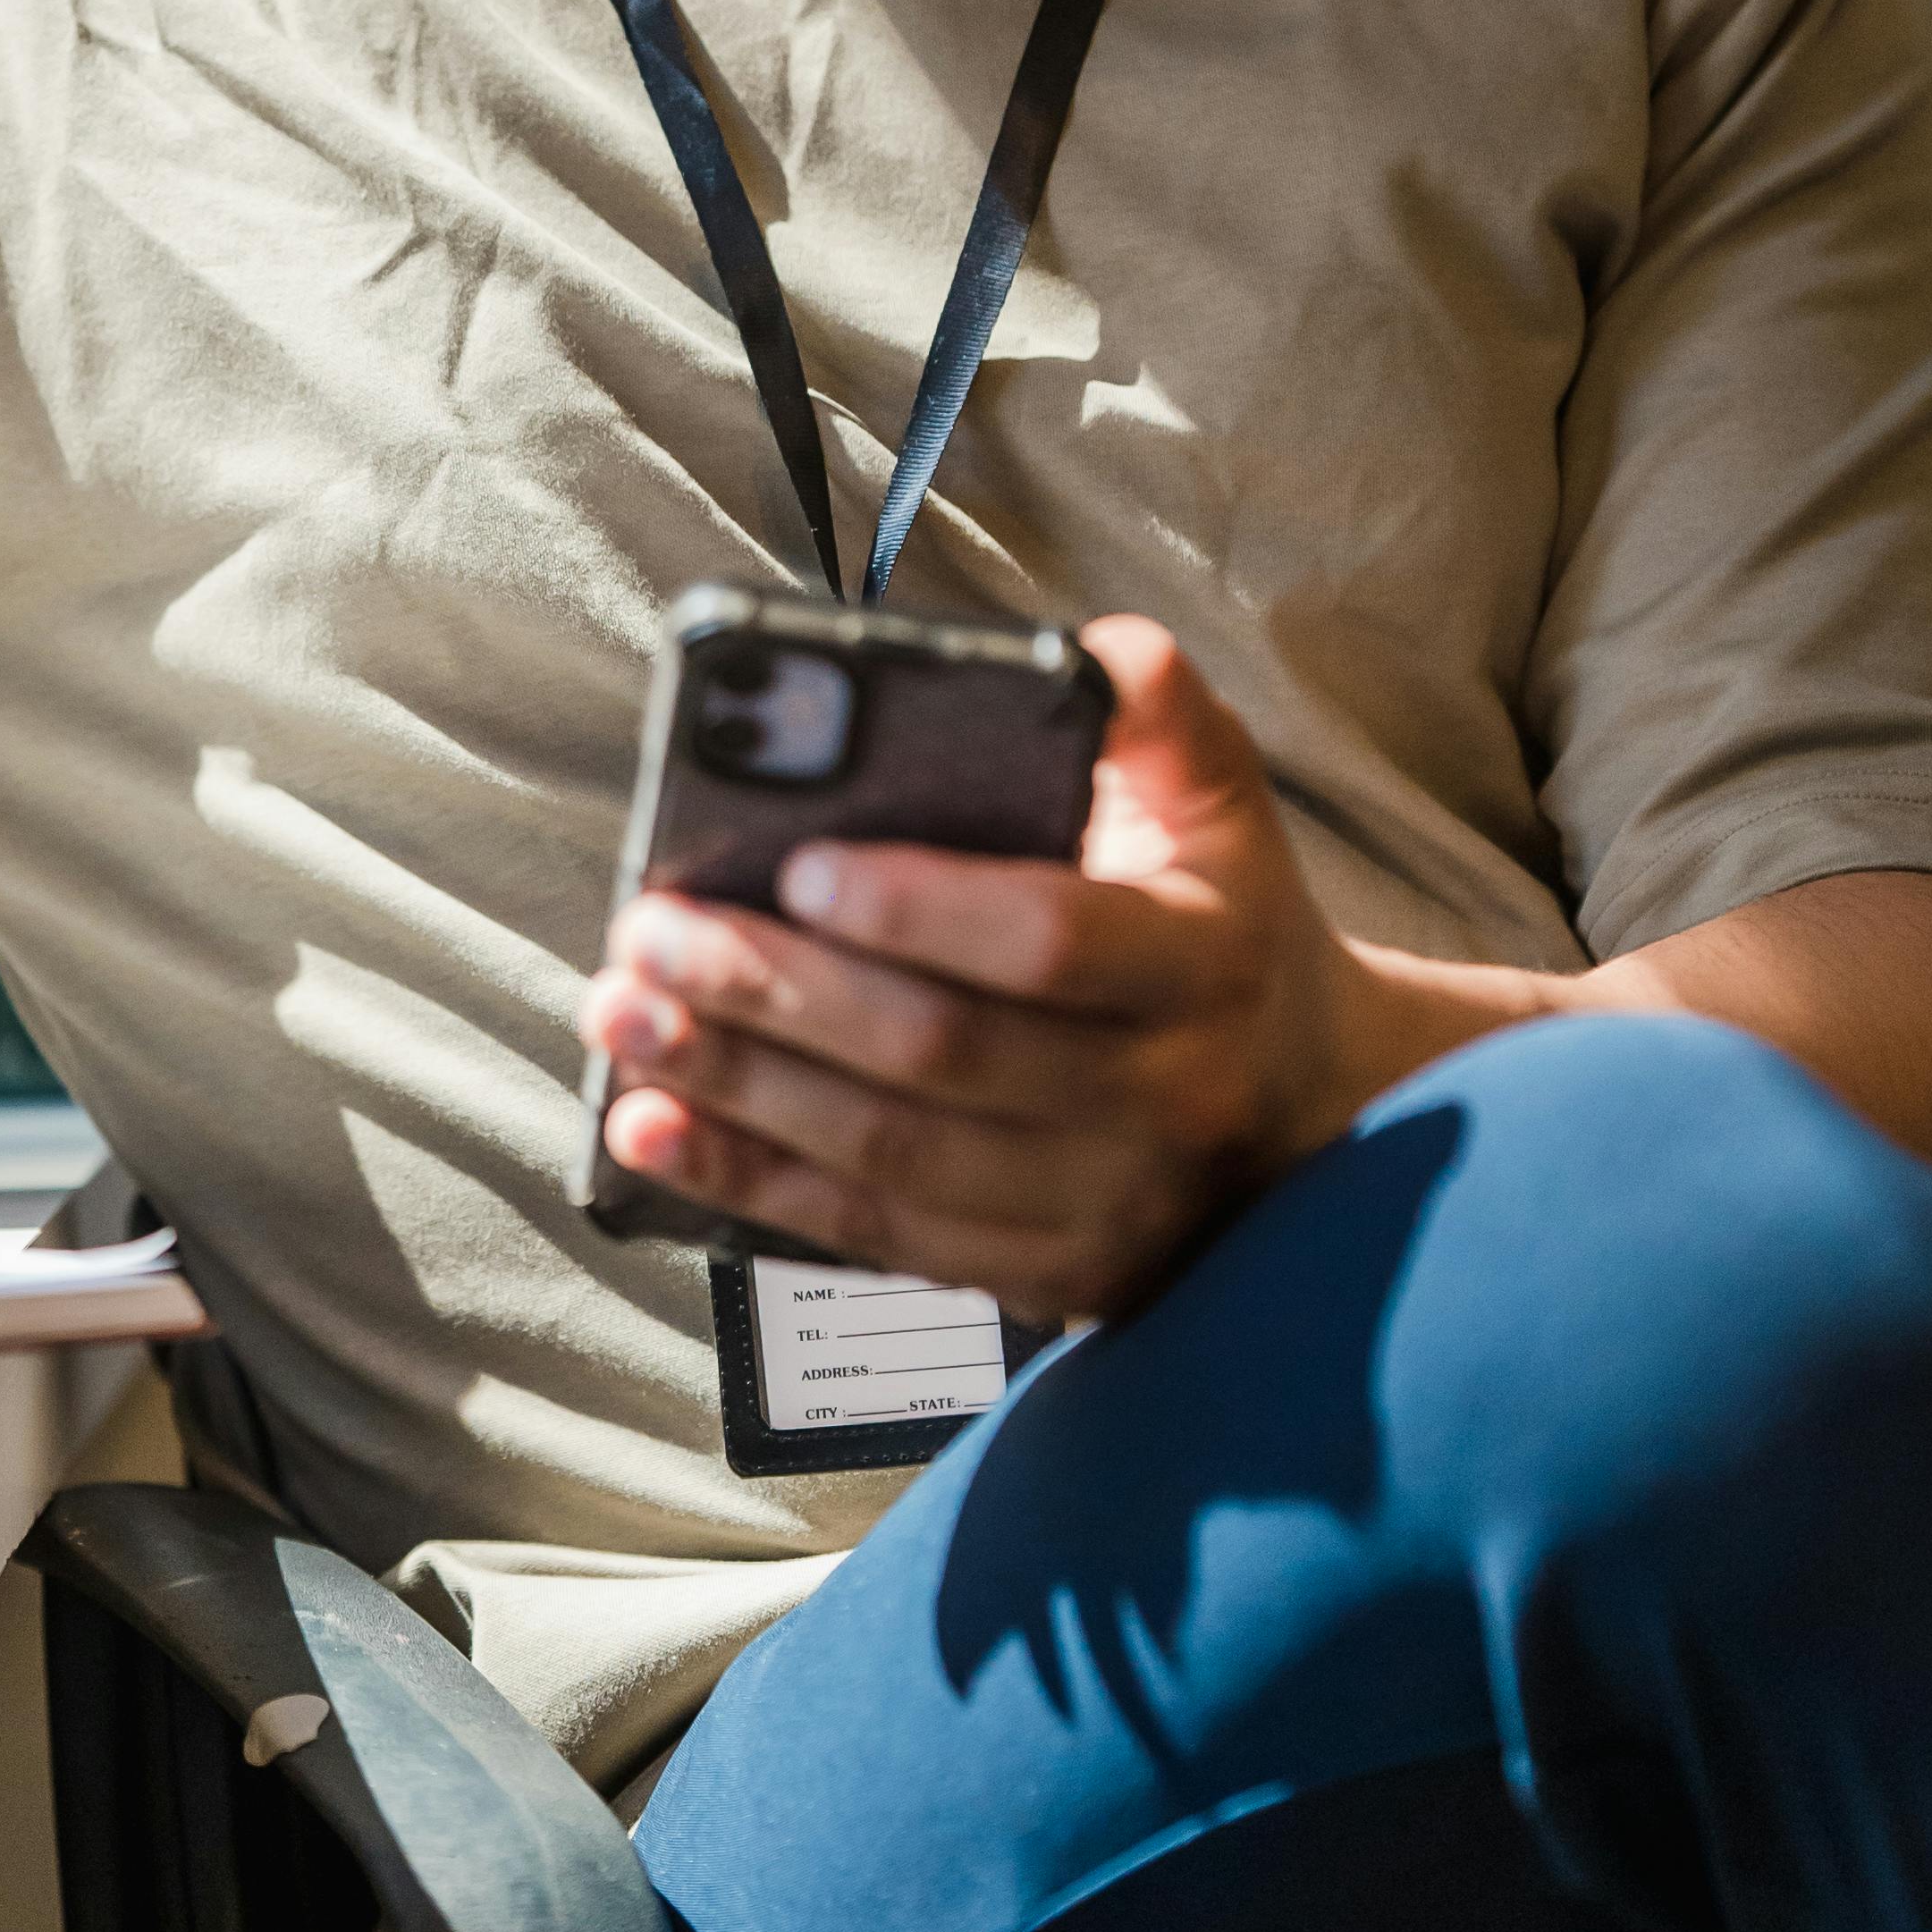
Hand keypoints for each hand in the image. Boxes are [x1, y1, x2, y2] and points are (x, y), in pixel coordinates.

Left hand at [578, 618, 1433, 1322]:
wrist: (1309, 1106)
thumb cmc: (1219, 921)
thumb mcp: (1216, 800)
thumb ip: (1154, 711)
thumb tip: (1081, 651)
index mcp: (1202, 963)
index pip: (1046, 942)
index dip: (916, 910)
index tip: (796, 866)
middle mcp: (1162, 1100)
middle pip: (940, 1057)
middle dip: (775, 992)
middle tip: (652, 934)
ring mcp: (1104, 1209)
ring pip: (892, 1160)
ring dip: (737, 1089)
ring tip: (621, 1018)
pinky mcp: (1047, 1280)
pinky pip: (878, 1240)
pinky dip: (751, 1183)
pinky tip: (651, 1128)